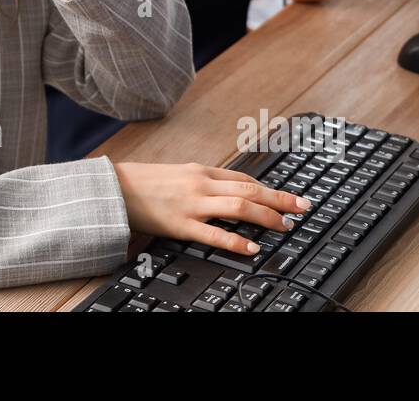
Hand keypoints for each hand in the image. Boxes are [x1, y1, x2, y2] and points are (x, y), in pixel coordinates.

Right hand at [113, 161, 312, 254]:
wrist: (116, 189)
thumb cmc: (146, 183)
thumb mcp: (179, 175)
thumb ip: (204, 182)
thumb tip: (229, 191)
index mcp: (201, 171)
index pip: (245, 178)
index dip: (271, 189)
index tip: (290, 198)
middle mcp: (201, 184)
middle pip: (250, 189)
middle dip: (280, 199)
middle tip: (302, 208)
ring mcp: (193, 203)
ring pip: (239, 206)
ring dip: (267, 216)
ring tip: (285, 227)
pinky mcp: (182, 224)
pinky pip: (215, 233)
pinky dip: (236, 240)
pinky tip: (252, 247)